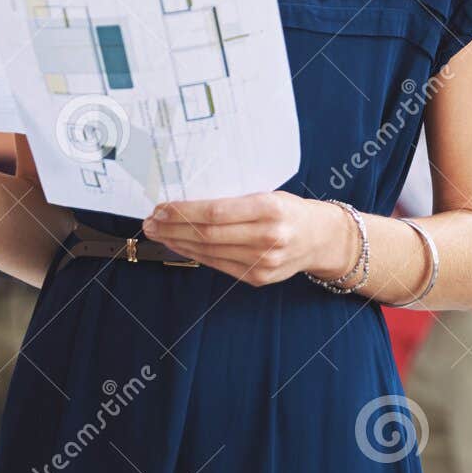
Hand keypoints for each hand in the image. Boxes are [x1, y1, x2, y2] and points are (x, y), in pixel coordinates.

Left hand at [142, 192, 357, 286]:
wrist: (320, 238)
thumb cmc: (290, 210)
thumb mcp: (268, 194)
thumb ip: (234, 200)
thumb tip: (187, 202)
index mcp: (270, 208)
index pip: (216, 212)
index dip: (183, 212)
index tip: (161, 207)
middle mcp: (268, 237)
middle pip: (207, 234)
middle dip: (173, 228)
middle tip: (151, 221)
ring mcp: (263, 262)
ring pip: (208, 252)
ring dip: (177, 243)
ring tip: (158, 233)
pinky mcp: (258, 278)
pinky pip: (218, 265)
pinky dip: (194, 255)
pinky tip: (179, 245)